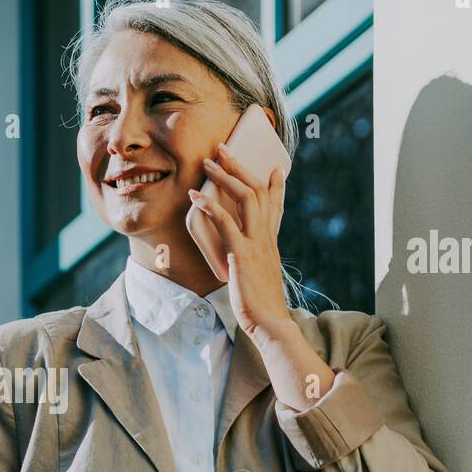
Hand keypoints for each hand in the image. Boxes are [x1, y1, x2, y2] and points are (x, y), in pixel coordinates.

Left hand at [187, 143, 292, 341]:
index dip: (276, 186)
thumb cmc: (261, 305)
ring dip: (225, 176)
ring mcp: (256, 243)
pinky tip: (196, 197)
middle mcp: (266, 238)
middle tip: (224, 149)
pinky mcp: (242, 254)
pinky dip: (209, 206)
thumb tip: (243, 257)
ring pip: (246, 198)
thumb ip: (255, 262)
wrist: (270, 323)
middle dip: (240, 166)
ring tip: (208, 162)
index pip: (276, 206)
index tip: (275, 168)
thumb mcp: (261, 277)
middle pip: (259, 191)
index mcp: (271, 243)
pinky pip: (226, 223)